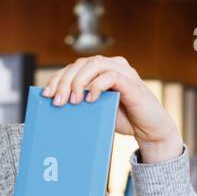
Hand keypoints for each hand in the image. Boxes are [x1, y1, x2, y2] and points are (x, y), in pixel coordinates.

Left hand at [41, 55, 183, 160]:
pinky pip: (111, 76)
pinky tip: (90, 99)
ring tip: (72, 101)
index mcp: (101, 69)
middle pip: (80, 64)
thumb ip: (82, 101)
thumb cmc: (124, 119)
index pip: (74, 67)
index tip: (46, 94)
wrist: (150, 131)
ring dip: (79, 82)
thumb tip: (55, 103)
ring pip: (94, 65)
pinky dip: (97, 86)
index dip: (58, 78)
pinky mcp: (131, 83)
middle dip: (65, 82)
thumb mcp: (97, 109)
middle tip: (56, 100)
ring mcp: (123, 72)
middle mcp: (112, 65)